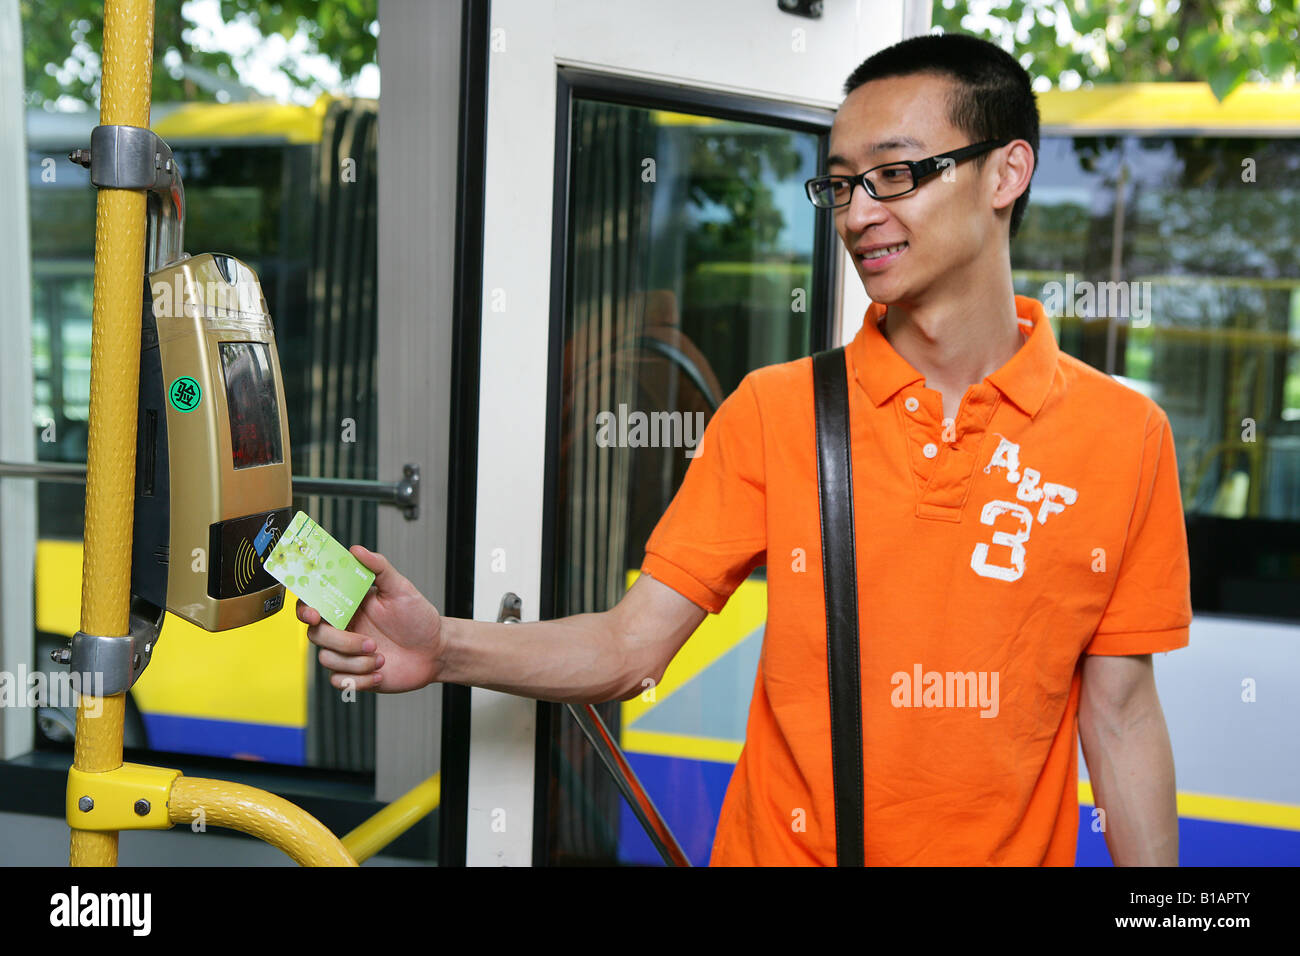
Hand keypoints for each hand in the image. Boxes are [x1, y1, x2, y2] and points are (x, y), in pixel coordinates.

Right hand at [297, 545, 442, 693]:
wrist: (436, 650)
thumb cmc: (418, 618)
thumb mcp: (401, 588)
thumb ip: (378, 567)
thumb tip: (356, 550)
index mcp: (348, 605)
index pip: (313, 603)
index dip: (305, 608)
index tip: (315, 614)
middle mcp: (343, 628)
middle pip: (316, 634)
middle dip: (341, 641)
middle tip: (370, 642)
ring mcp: (346, 652)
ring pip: (327, 659)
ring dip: (355, 662)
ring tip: (381, 657)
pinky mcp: (354, 674)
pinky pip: (339, 681)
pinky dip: (359, 680)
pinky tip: (380, 673)